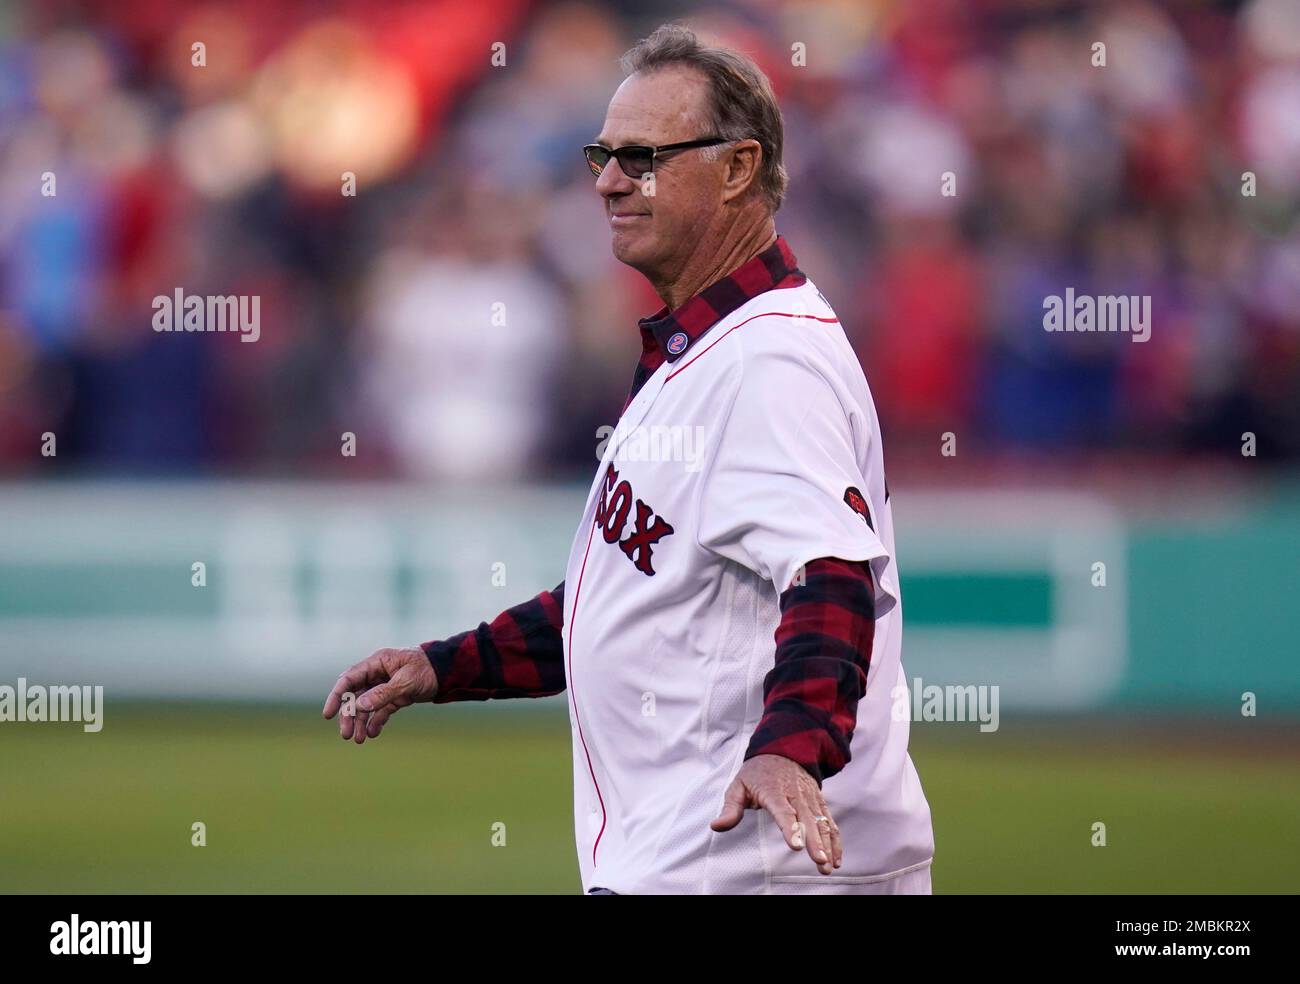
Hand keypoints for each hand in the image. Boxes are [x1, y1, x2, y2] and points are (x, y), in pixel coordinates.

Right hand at [321, 647, 438, 744]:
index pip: (349, 679)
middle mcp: (377, 673)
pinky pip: (380, 710)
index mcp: (377, 662)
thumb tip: (359, 706)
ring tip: (359, 740)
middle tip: (346, 735)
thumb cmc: (427, 669)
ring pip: (366, 705)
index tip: (328, 714)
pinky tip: (372, 733)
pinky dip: (375, 721)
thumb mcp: (406, 682)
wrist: (448, 672)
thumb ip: (383, 694)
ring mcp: (385, 685)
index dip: (336, 696)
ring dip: (361, 722)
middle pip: (355, 695)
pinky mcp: (395, 696)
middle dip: (348, 716)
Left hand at [710, 754, 841, 874]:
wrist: (783, 749)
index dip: (790, 828)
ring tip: (827, 866)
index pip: (783, 810)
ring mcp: (809, 797)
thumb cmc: (757, 773)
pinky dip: (835, 840)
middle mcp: (795, 794)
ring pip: (821, 822)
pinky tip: (836, 859)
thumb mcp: (738, 785)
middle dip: (815, 841)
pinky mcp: (819, 801)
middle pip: (807, 819)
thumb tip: (716, 826)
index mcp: (773, 790)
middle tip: (820, 862)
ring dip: (827, 844)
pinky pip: (829, 821)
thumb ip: (730, 808)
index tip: (795, 846)